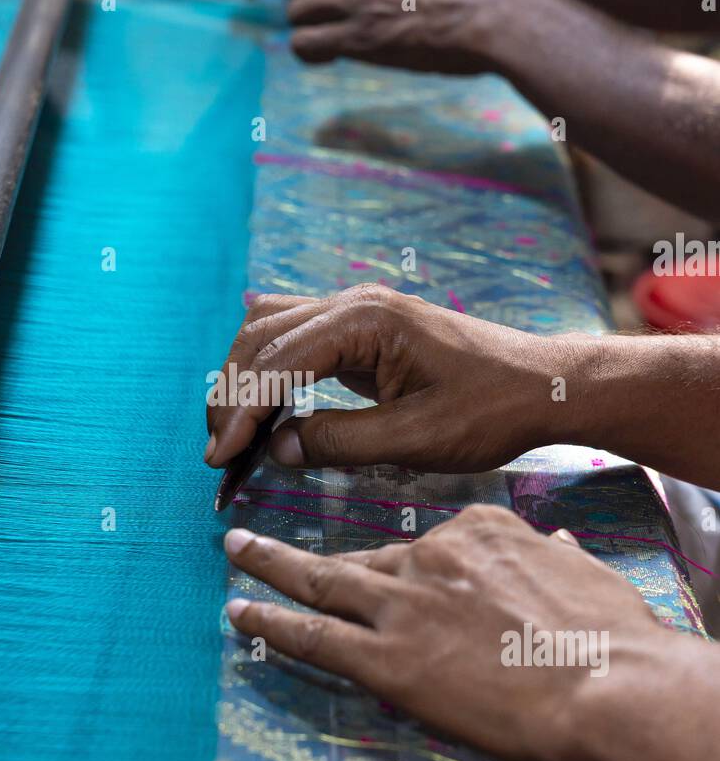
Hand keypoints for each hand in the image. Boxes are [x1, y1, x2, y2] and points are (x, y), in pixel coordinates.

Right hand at [205, 285, 593, 472]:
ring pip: (271, 332)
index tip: (221, 457)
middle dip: (231, 393)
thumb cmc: (491, 410)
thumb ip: (342, 442)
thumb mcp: (417, 438)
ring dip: (243, 379)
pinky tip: (255, 402)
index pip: (279, 361)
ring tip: (231, 435)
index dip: (242, 411)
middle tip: (218, 452)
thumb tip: (278, 449)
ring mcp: (356, 311)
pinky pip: (296, 339)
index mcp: (367, 320)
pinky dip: (267, 370)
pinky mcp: (362, 330)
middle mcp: (354, 303)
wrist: (542, 385)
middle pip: (261, 337)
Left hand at [223, 506, 658, 760]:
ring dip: (268, 566)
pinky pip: (313, 636)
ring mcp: (403, 607)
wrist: (606, 685)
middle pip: (357, 554)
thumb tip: (558, 540)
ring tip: (234, 553)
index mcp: (477, 531)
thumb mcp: (585, 575)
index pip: (428, 543)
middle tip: (253, 538)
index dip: (404, 565)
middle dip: (303, 548)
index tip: (399, 577)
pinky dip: (271, 622)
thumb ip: (555, 555)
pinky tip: (240, 615)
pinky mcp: (387, 661)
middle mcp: (430, 557)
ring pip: (319, 581)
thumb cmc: (608, 635)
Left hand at [287, 0, 512, 72]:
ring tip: (331, 47)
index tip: (352, 3)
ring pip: (298, 11)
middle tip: (335, 27)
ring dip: (311, 30)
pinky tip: (327, 60)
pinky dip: (309, 53)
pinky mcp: (355, 34)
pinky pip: (304, 42)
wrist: (497, 16)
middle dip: (317, 5)